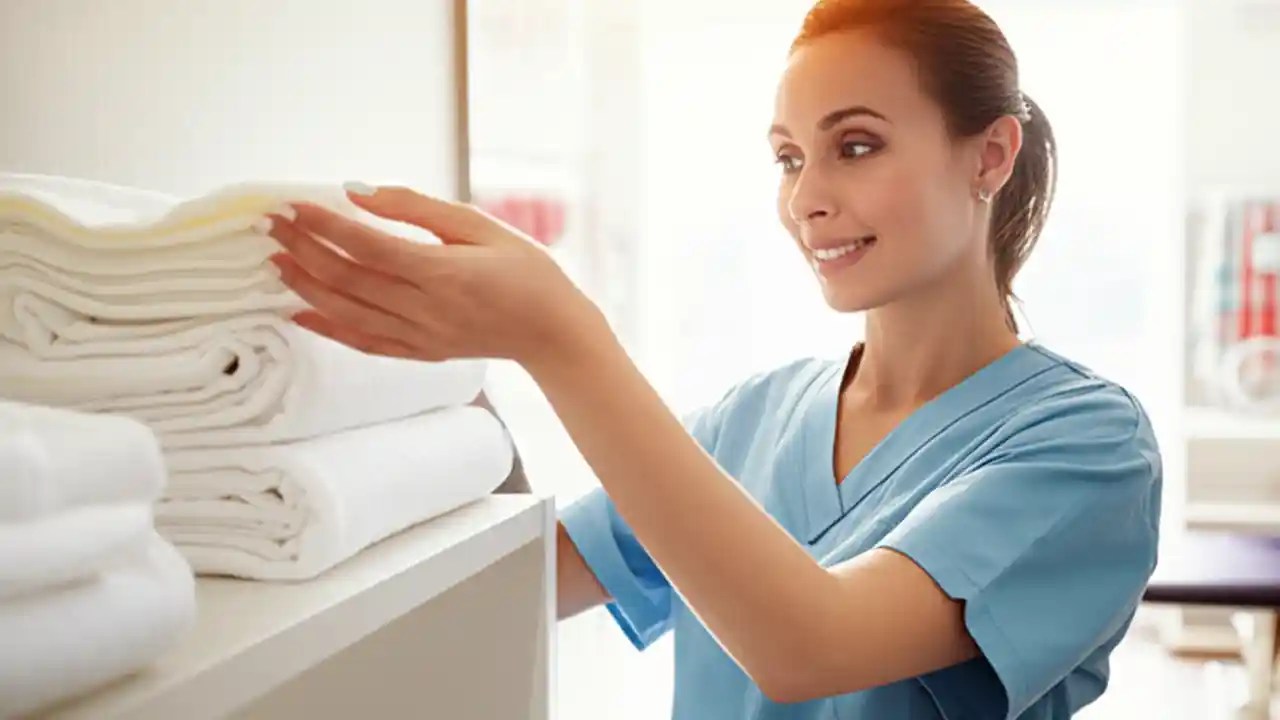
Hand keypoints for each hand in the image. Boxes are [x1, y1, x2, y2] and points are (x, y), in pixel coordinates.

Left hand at [263, 185, 605, 372]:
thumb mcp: (481, 225)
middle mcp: (426, 310)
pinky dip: (328, 328)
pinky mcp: (421, 353)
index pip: (368, 247)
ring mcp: (421, 337)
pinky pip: (365, 343)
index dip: (325, 226)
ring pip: (348, 313)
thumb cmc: (526, 271)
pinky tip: (299, 313)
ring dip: (306, 286)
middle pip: (349, 279)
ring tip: (274, 262)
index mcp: (444, 273)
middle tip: (271, 226)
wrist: (553, 331)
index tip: (294, 206)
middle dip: (304, 250)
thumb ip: (418, 209)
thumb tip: (360, 192)